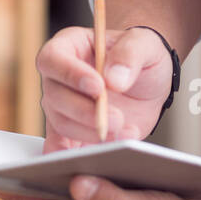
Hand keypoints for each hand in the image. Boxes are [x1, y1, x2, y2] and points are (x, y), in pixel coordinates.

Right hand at [36, 25, 171, 151]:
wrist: (148, 83)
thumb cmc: (139, 55)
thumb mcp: (144, 44)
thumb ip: (130, 54)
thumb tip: (114, 78)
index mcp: (68, 46)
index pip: (52, 58)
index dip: (70, 74)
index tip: (97, 87)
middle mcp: (58, 78)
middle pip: (54, 97)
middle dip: (85, 111)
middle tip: (117, 118)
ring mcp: (62, 107)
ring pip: (61, 124)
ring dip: (90, 133)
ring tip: (123, 130)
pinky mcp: (72, 132)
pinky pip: (64, 147)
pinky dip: (78, 154)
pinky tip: (99, 154)